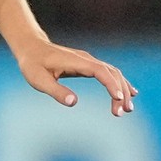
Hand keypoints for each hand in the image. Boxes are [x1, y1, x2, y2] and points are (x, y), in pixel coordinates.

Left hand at [16, 41, 137, 115]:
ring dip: (122, 89)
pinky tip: (129, 93)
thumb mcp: (38, 80)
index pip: (100, 71)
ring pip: (112, 73)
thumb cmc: (32, 64)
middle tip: (122, 113)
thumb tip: (73, 103)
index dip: (111, 84)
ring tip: (127, 109)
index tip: (119, 99)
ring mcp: (88, 61)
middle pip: (111, 73)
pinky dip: (119, 83)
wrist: (31, 48)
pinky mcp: (87, 65)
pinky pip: (108, 73)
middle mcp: (86, 59)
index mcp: (76, 61)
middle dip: (120, 92)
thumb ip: (56, 91)